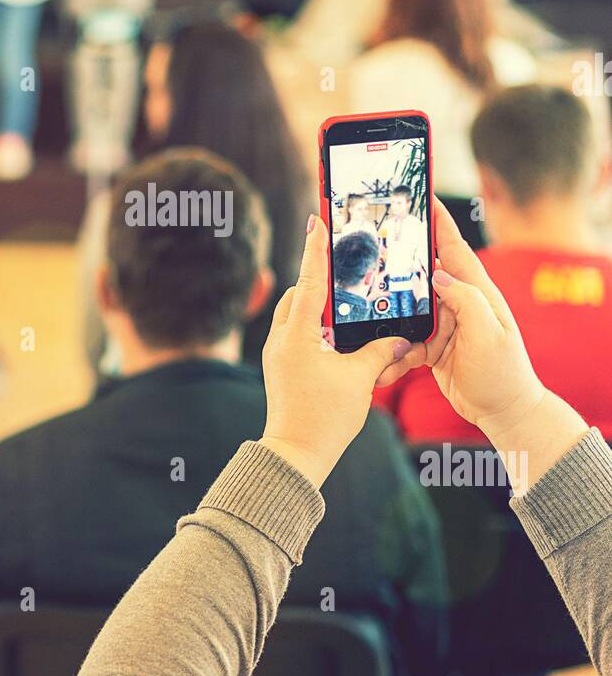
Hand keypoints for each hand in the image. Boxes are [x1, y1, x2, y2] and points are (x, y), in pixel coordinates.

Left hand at [259, 215, 412, 484]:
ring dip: (318, 306)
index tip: (317, 219)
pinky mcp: (281, 368)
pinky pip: (297, 334)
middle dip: (320, 280)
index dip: (316, 249)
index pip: (310, 281)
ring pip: (297, 315)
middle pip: (300, 295)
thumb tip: (397, 338)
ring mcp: (278, 353)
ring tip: (346, 301)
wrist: (295, 455)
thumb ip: (379, 351)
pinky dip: (315, 327)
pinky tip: (337, 334)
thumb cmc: (324, 418)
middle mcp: (281, 338)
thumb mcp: (360, 380)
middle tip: (344, 265)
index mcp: (297, 334)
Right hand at [384, 200, 587, 488]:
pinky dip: (392, 354)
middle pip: (420, 274)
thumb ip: (466, 301)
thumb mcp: (488, 334)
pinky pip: (404, 341)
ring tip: (366, 330)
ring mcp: (445, 324)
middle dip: (396, 266)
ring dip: (387, 323)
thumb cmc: (504, 373)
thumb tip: (437, 275)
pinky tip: (382, 369)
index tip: (421, 195)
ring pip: (405, 311)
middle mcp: (459, 302)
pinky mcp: (432, 345)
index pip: (453, 247)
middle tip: (369, 253)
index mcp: (476, 292)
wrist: (504, 412)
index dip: (438, 220)